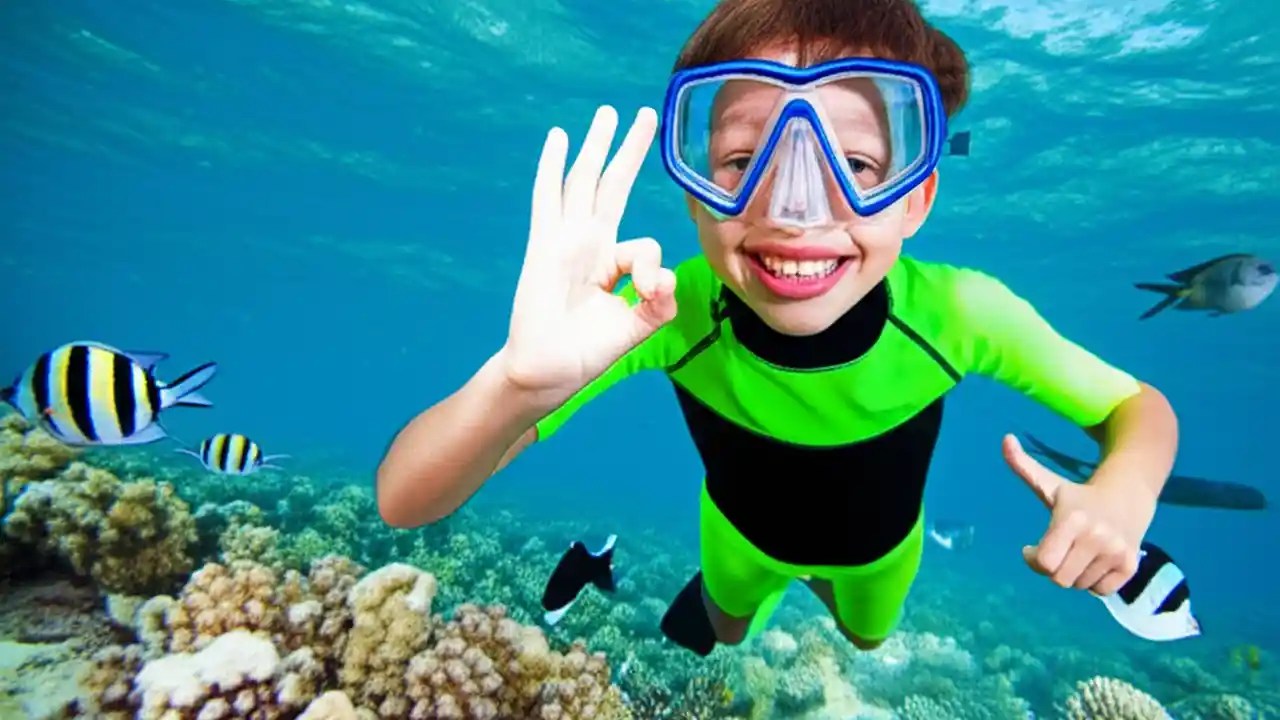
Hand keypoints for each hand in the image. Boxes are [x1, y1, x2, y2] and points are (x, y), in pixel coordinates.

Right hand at [501, 105, 676, 395]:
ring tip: (608, 112)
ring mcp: (566, 240)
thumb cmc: (586, 352)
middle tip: (643, 114)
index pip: (645, 246)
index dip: (653, 268)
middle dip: (629, 150)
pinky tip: (558, 138)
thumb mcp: (637, 326)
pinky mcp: (545, 245)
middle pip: (613, 185)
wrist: (549, 372)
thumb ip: (659, 303)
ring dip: (597, 146)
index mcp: (612, 263)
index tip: (648, 294)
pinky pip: (549, 198)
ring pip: (585, 182)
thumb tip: (665, 279)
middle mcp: (590, 244)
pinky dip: (553, 167)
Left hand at [1002, 434, 1155, 595]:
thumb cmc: (1078, 495)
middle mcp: (1097, 536)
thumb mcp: (1049, 483)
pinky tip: (1093, 561)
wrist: (1128, 495)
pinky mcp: (1130, 565)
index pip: (1044, 562)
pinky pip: (1101, 591)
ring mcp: (1116, 552)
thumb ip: (1023, 465)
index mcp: (1072, 518)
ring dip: (1073, 574)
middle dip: (1052, 569)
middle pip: (1060, 579)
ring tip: (1076, 553)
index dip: (1032, 560)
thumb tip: (1004, 439)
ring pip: (1080, 585)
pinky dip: (1093, 582)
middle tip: (1056, 553)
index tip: (1030, 549)